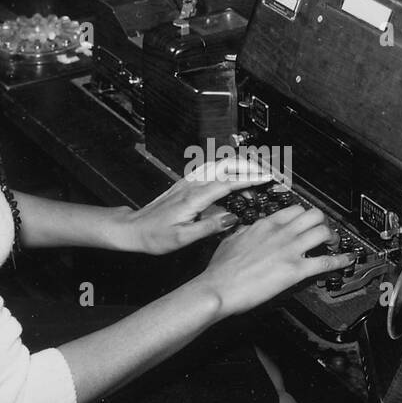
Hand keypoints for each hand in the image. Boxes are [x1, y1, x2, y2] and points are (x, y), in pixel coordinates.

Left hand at [123, 153, 277, 256]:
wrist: (134, 228)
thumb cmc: (154, 235)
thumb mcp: (182, 238)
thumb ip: (209, 227)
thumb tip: (231, 218)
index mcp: (193, 198)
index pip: (227, 182)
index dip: (248, 179)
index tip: (266, 178)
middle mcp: (191, 185)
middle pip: (225, 165)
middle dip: (249, 166)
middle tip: (268, 173)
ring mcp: (188, 182)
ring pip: (219, 164)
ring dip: (239, 165)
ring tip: (256, 173)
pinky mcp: (185, 183)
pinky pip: (211, 169)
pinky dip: (227, 168)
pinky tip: (233, 174)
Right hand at [197, 202, 355, 317]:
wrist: (217, 288)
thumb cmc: (219, 270)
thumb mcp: (230, 241)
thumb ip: (243, 233)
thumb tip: (246, 231)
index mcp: (264, 225)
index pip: (293, 210)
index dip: (305, 216)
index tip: (308, 222)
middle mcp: (280, 233)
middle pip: (313, 215)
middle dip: (323, 222)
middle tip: (324, 232)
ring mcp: (289, 250)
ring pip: (323, 231)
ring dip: (333, 238)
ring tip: (334, 244)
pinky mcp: (295, 270)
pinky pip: (326, 261)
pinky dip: (340, 260)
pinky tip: (346, 261)